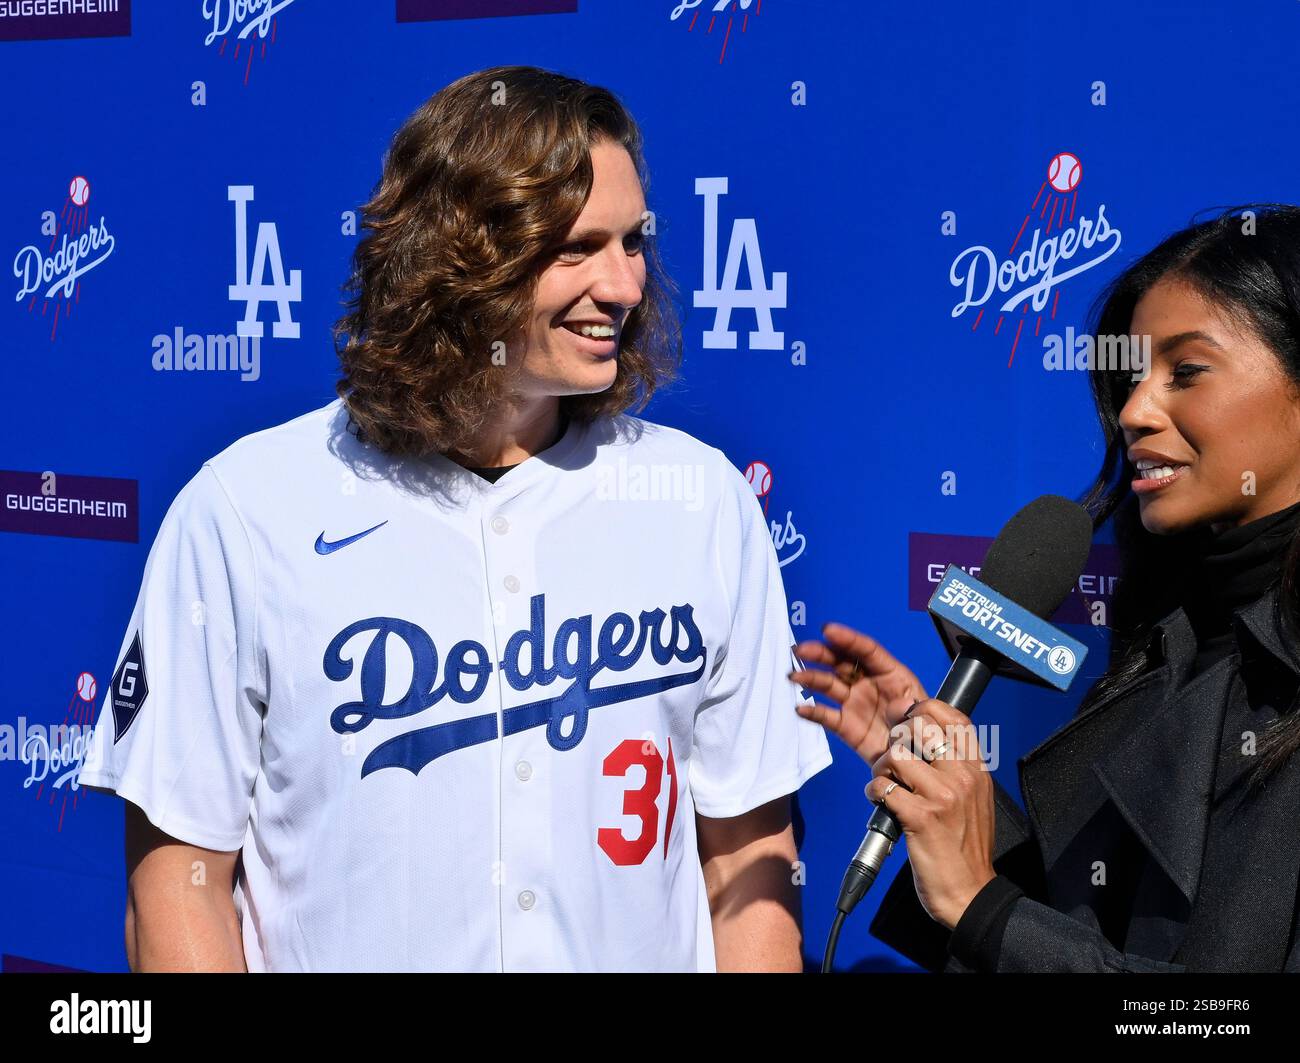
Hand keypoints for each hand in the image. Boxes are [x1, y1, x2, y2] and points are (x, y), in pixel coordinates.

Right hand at [790, 623, 927, 767]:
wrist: (918, 760)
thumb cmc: (924, 730)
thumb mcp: (924, 713)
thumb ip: (911, 707)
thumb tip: (895, 707)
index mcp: (890, 674)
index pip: (866, 650)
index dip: (847, 639)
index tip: (827, 631)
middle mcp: (868, 683)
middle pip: (841, 662)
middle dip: (820, 654)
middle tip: (801, 650)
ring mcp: (855, 703)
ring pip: (829, 685)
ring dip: (810, 678)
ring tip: (794, 676)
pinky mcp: (846, 726)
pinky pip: (826, 716)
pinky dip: (812, 712)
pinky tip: (801, 708)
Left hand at [864, 698, 996, 929]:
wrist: (970, 893)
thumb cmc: (965, 847)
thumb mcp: (973, 798)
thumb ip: (954, 768)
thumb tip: (923, 738)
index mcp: (976, 769)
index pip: (953, 716)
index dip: (922, 708)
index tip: (904, 716)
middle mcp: (963, 777)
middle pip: (919, 726)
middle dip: (896, 736)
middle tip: (891, 758)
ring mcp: (943, 796)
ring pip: (896, 754)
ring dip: (880, 767)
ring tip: (884, 784)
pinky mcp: (920, 817)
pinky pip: (882, 787)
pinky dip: (873, 792)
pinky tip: (879, 802)